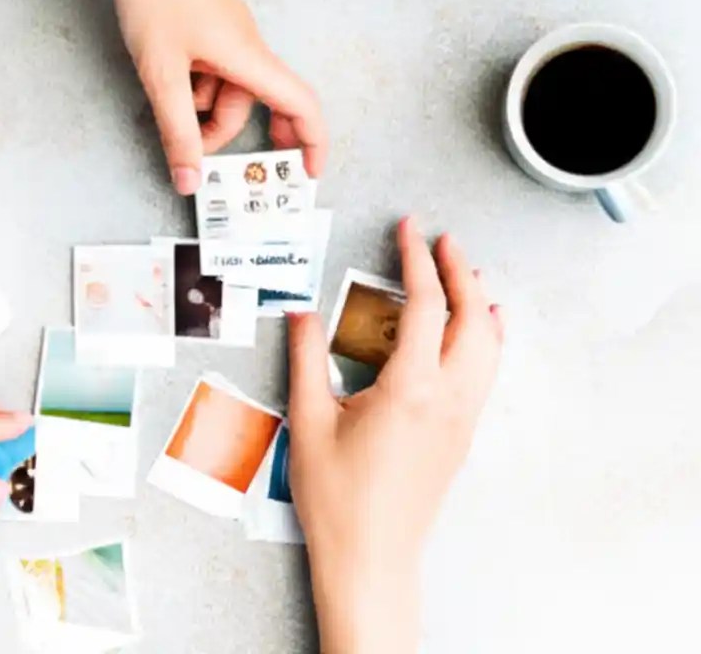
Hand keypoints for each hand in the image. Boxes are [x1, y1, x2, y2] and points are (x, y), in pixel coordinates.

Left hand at [108, 0, 327, 194]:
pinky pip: (212, 70)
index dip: (312, 142)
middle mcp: (246, 48)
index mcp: (248, 59)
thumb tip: (190, 178)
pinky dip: (192, 87)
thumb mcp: (161, 73)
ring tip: (164, 111)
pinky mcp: (209, 28)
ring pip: (225, 89)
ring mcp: (228, 36)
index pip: (300, 105)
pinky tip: (165, 82)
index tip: (309, 173)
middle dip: (226, 135)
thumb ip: (176, 130)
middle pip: (252, 105)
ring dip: (200, 110)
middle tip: (203, 161)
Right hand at [286, 218, 502, 652]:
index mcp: (409, 388)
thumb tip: (300, 313)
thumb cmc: (337, 499)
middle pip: (471, 319)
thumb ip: (306, 360)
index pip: (424, 306)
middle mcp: (448, 400)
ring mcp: (461, 420)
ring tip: (467, 276)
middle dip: (461, 273)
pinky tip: (480, 333)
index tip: (410, 231)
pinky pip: (487, 374)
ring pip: (489, 347)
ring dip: (479, 304)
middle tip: (444, 241)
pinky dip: (487, 341)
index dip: (418, 261)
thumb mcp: (307, 422)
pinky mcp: (461, 438)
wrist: (371, 558)